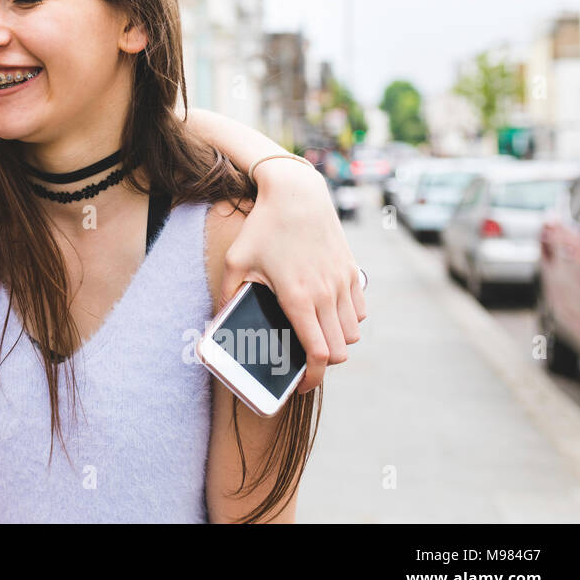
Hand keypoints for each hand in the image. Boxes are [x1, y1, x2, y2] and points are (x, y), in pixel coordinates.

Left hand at [222, 160, 367, 394]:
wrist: (297, 193)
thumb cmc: (264, 226)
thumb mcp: (236, 260)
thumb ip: (228, 293)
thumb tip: (219, 318)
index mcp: (298, 298)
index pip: (317, 354)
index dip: (312, 378)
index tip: (302, 385)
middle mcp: (326, 294)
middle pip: (340, 351)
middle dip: (324, 364)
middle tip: (307, 362)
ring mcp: (343, 283)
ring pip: (353, 333)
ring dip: (338, 342)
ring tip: (318, 337)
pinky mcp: (353, 271)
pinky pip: (360, 310)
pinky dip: (350, 320)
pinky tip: (331, 315)